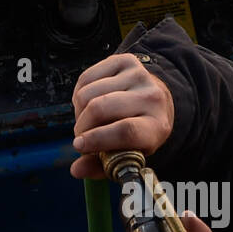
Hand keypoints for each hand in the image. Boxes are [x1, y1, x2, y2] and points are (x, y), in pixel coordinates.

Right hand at [70, 53, 174, 178]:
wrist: (154, 102)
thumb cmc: (136, 134)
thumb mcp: (127, 155)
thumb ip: (101, 166)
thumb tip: (76, 170)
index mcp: (156, 127)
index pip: (125, 131)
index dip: (97, 139)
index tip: (79, 146)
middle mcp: (152, 98)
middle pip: (101, 108)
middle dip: (82, 127)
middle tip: (81, 137)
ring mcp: (139, 76)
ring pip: (88, 93)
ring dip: (79, 112)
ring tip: (87, 121)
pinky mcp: (125, 61)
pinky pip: (86, 78)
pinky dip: (79, 95)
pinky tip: (88, 103)